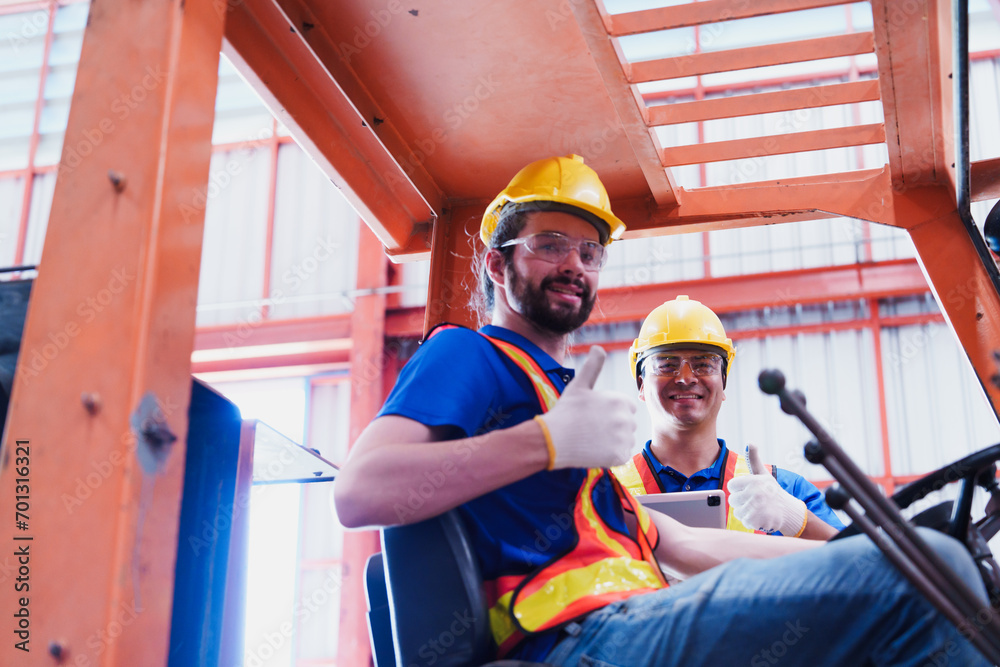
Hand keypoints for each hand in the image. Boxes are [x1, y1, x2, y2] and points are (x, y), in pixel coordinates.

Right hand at [537, 346, 636, 469]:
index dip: (610, 411)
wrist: (554, 439)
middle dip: (614, 426)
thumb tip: (598, 347)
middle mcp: (627, 419)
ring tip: (592, 439)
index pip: (626, 407)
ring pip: (625, 440)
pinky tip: (595, 450)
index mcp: (621, 401)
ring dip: (613, 441)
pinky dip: (611, 455)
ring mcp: (624, 439)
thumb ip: (593, 366)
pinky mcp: (620, 456)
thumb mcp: (579, 385)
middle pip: (627, 424)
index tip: (594, 415)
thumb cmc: (566, 411)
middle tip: (591, 428)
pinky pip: (622, 455)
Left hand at [726, 444, 806, 535]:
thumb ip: (754, 459)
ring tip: (758, 509)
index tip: (750, 490)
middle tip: (756, 501)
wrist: (789, 511)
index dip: (739, 489)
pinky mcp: (756, 520)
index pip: (732, 486)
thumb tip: (750, 442)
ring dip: (746, 512)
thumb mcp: (763, 474)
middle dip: (742, 502)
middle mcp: (754, 493)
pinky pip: (744, 521)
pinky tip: (761, 517)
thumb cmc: (773, 491)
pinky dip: (751, 521)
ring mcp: (755, 507)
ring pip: (737, 511)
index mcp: (753, 480)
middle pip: (733, 500)